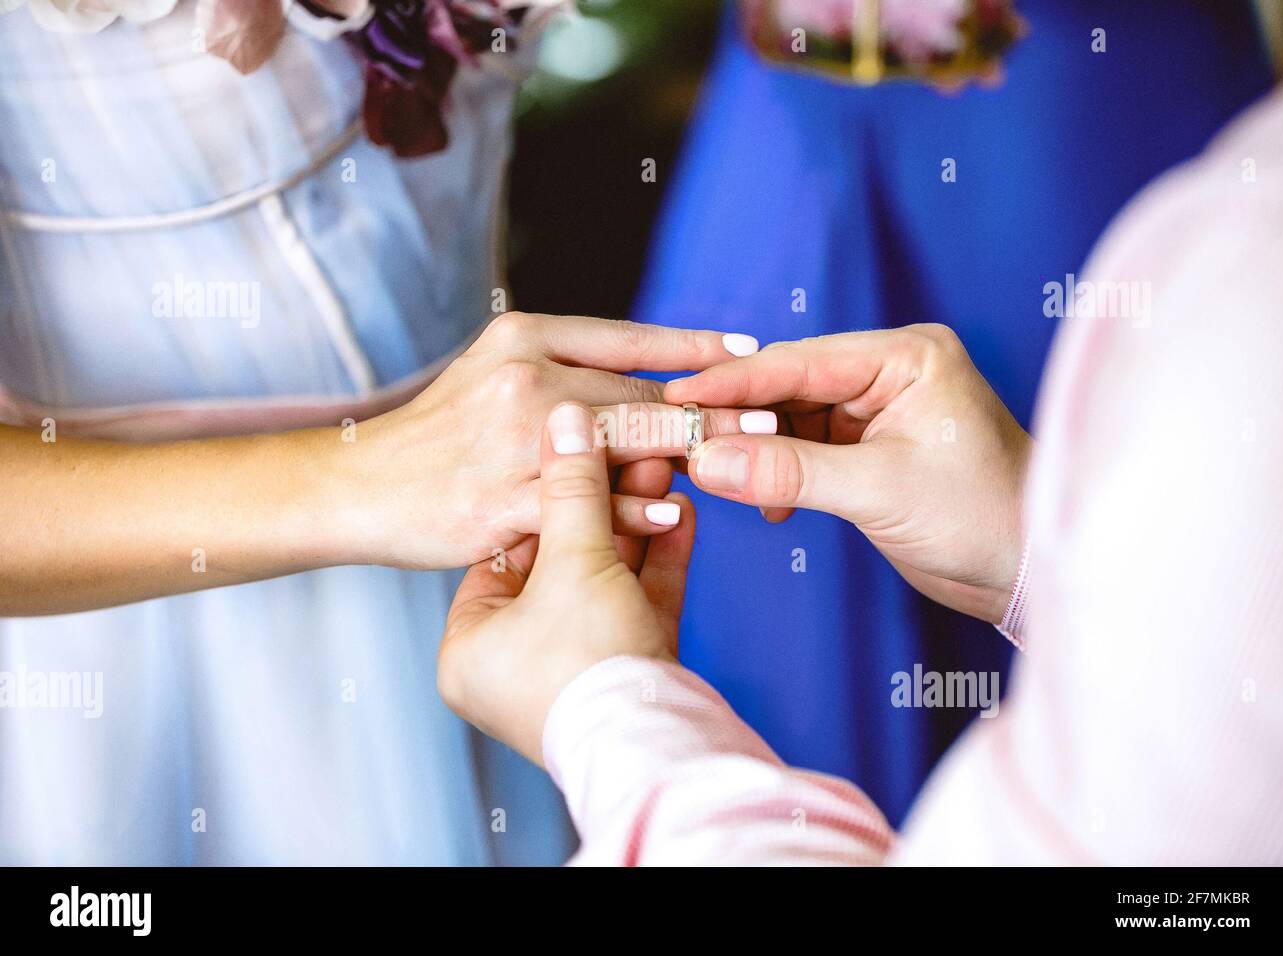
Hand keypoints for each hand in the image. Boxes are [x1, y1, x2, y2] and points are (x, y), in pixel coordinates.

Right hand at [330, 312, 762, 568]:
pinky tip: (672, 512)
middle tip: (770, 414)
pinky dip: (633, 510)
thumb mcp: (493, 373)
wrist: (361, 485)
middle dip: (711, 408)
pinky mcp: (505, 499)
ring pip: (623, 445)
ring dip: (689, 455)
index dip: (692, 346)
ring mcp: (516, 439)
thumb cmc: (438, 436)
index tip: (747, 349)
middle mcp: (524, 379)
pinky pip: (586, 504)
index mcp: (522, 337)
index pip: (626, 339)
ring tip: (744, 458)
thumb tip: (645, 383)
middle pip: (638, 393)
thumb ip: (563, 371)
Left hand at [438, 402, 694, 763]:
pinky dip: (659, 561)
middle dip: (603, 505)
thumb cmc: (586, 670)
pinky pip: (638, 605)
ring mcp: (575, 672)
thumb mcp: (572, 562)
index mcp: (470, 648)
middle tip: (628, 450)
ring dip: (638, 525)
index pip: (503, 550)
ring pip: (606, 580)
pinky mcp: (628, 676)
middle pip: (560, 563)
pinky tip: (682, 515)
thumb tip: (565, 419)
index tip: (572, 448)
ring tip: (662, 469)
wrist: (656, 748)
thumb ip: (570, 487)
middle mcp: (515, 665)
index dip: (542, 495)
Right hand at [664, 324, 1030, 624]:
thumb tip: (708, 461)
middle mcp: (890, 373)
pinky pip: (805, 449)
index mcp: (906, 356)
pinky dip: (779, 472)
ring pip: (790, 419)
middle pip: (789, 385)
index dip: (734, 381)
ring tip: (714, 475)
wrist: (1030, 574)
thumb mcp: (880, 491)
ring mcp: (879, 411)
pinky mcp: (870, 450)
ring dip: (755, 449)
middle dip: (738, 417)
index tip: (678, 395)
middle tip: (682, 440)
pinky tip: (766, 501)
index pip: (800, 361)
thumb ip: (791, 472)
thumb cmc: (984, 519)